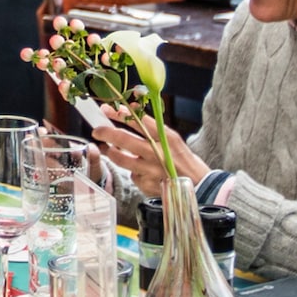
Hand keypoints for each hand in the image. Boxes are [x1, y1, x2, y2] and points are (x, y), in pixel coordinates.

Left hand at [91, 106, 207, 197]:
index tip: (105, 109)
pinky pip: (132, 176)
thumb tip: (129, 110)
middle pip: (124, 140)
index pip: (138, 121)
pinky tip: (137, 170)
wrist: (199, 187)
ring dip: (110, 152)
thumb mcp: (172, 139)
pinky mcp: (147, 185)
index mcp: (166, 138)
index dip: (119, 114)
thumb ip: (152, 126)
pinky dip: (131, 171)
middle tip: (97, 131)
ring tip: (107, 148)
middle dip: (106, 133)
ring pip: (121, 159)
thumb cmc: (183, 160)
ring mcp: (151, 171)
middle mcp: (157, 153)